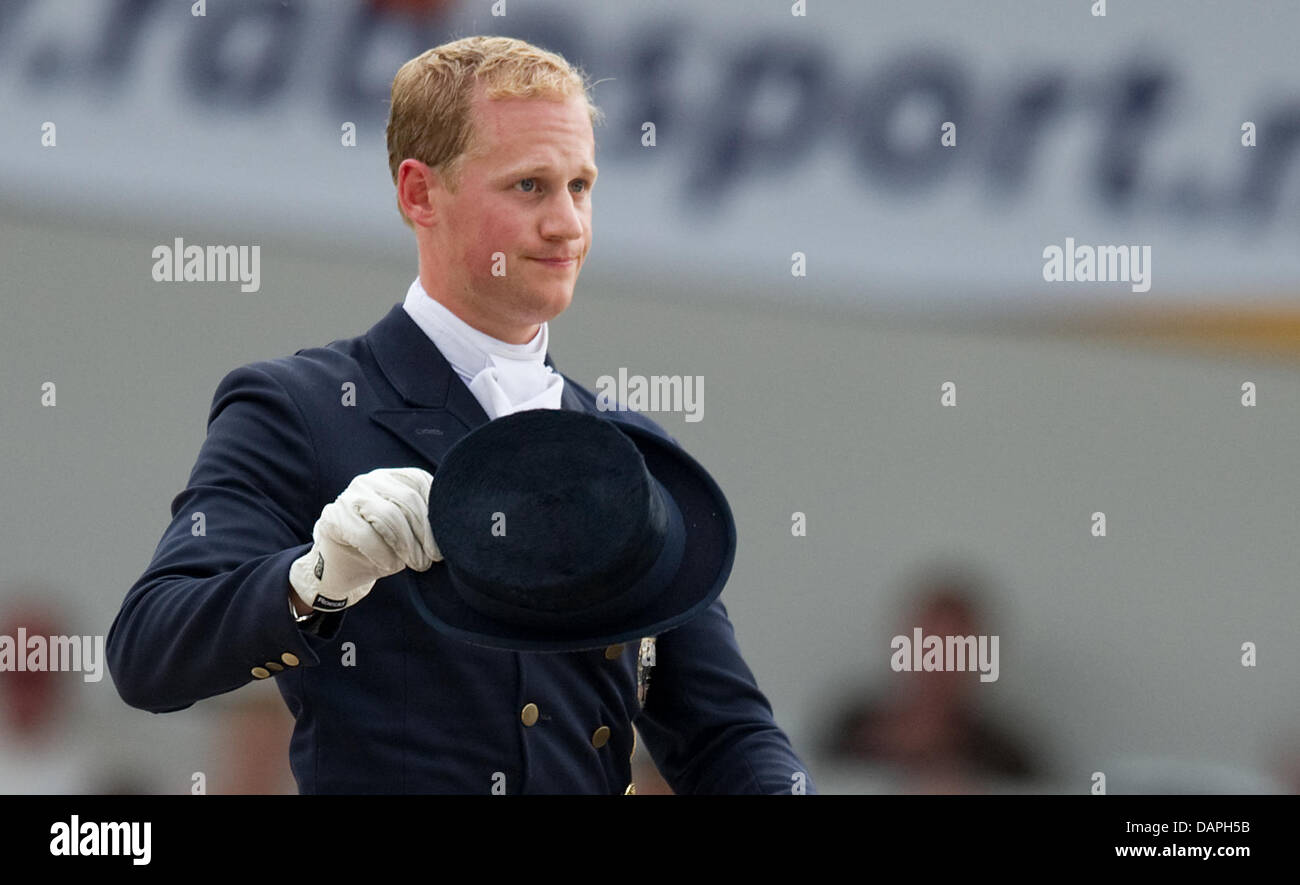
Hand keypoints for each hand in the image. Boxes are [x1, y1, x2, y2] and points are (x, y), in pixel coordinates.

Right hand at [288, 467, 440, 612]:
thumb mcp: (410, 531)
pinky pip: (365, 534)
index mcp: (392, 477)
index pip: (421, 482)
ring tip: (416, 564)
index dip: (436, 514)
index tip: (444, 543)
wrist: (341, 566)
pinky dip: (383, 553)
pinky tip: (391, 565)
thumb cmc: (383, 547)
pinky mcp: (333, 517)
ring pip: (388, 515)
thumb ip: (426, 521)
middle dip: (424, 533)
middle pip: (407, 500)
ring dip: (406, 544)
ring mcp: (349, 496)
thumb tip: (455, 528)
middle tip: (430, 559)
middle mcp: (369, 480)